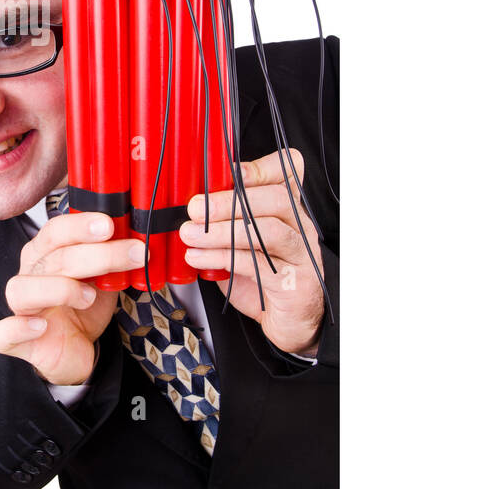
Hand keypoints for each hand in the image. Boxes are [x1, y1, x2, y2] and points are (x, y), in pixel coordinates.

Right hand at [0, 213, 145, 385]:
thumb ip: (114, 256)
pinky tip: (40, 326)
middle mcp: (30, 274)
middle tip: (132, 253)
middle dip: (98, 254)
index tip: (110, 225)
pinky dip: (17, 328)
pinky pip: (0, 334)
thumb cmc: (86, 305)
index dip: (80, 225)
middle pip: (54, 258)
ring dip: (60, 289)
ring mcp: (21, 307)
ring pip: (23, 289)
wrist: (76, 347)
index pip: (56, 230)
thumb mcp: (105, 277)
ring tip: (89, 297)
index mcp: (48, 253)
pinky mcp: (15, 340)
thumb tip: (141, 235)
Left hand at [180, 148, 325, 356]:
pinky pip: (258, 265)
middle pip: (277, 199)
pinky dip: (223, 259)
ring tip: (190, 235)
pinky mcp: (295, 282)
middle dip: (229, 202)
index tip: (226, 173)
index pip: (289, 170)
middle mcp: (300, 226)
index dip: (260, 168)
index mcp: (288, 208)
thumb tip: (186, 207)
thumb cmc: (265, 278)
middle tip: (194, 209)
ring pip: (270, 231)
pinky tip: (199, 259)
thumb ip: (226, 222)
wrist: (290, 320)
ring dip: (223, 232)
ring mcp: (302, 253)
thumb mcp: (245, 242)